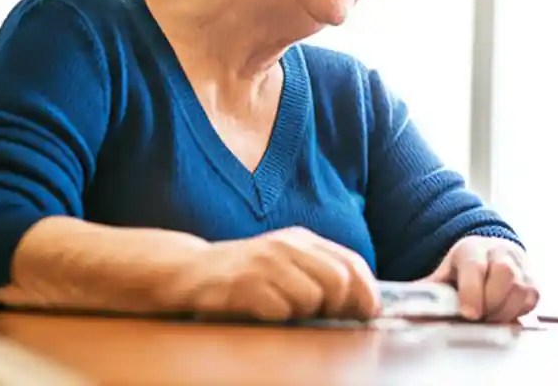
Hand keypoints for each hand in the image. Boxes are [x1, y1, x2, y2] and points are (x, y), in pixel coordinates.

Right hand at [163, 226, 380, 321]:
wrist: (188, 270)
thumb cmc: (245, 274)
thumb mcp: (285, 262)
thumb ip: (318, 273)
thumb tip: (360, 302)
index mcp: (302, 239)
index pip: (351, 262)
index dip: (366, 291)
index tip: (368, 313)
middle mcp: (286, 245)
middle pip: (338, 280)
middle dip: (339, 306)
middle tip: (324, 317)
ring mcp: (265, 263)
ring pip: (312, 297)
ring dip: (305, 313)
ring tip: (285, 311)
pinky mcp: (244, 283)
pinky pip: (280, 310)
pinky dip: (279, 318)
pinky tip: (264, 313)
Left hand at [423, 236, 537, 322]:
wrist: (487, 259)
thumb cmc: (460, 275)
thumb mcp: (441, 279)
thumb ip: (425, 294)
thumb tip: (396, 311)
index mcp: (471, 249)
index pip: (475, 266)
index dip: (472, 291)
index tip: (469, 313)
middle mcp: (499, 251)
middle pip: (504, 273)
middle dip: (492, 303)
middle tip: (479, 319)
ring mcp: (519, 264)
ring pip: (521, 288)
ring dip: (505, 311)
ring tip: (489, 319)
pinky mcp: (533, 281)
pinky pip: (532, 298)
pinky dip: (518, 312)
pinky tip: (503, 315)